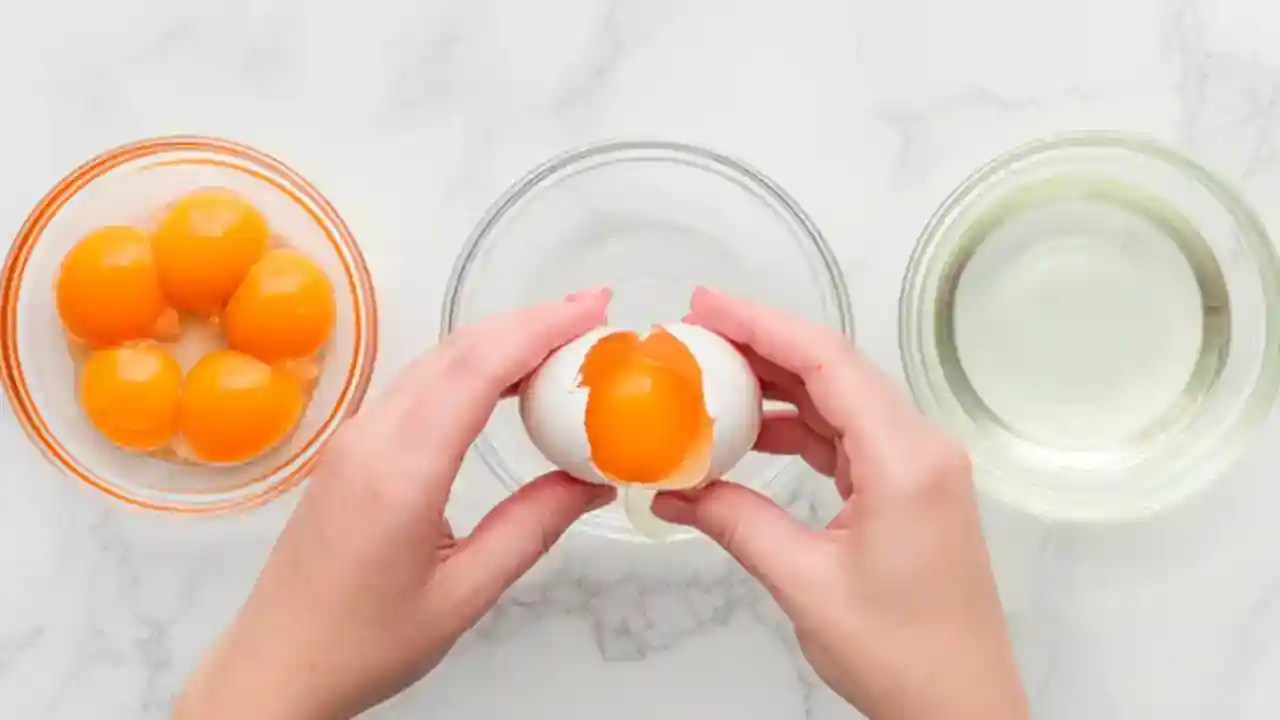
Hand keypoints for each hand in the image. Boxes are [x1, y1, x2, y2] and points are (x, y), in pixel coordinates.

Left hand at [175, 288, 616, 719]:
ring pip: (434, 363)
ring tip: (562, 338)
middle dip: (528, 322)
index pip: (477, 369)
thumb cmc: (364, 644)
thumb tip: (593, 481)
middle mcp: (371, 438)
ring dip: (499, 341)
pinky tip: (503, 381)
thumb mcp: (464, 595)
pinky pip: (417, 387)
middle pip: (457, 351)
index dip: (539, 329)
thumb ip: (531, 528)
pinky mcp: (349, 450)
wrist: (275, 668)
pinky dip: (470, 367)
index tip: (594, 308)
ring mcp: (354, 439)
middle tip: (593, 313)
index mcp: (401, 471)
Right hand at [654, 289, 1027, 719]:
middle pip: (832, 371)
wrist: (959, 708)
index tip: (706, 308)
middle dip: (762, 346)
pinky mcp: (907, 489)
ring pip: (837, 401)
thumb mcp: (804, 582)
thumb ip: (736, 521)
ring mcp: (917, 468)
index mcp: (905, 461)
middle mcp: (920, 450)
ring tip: (709, 380)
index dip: (762, 326)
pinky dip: (796, 428)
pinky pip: (845, 437)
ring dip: (776, 387)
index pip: (827, 364)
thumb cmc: (904, 655)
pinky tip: (750, 435)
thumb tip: (674, 492)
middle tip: (694, 334)